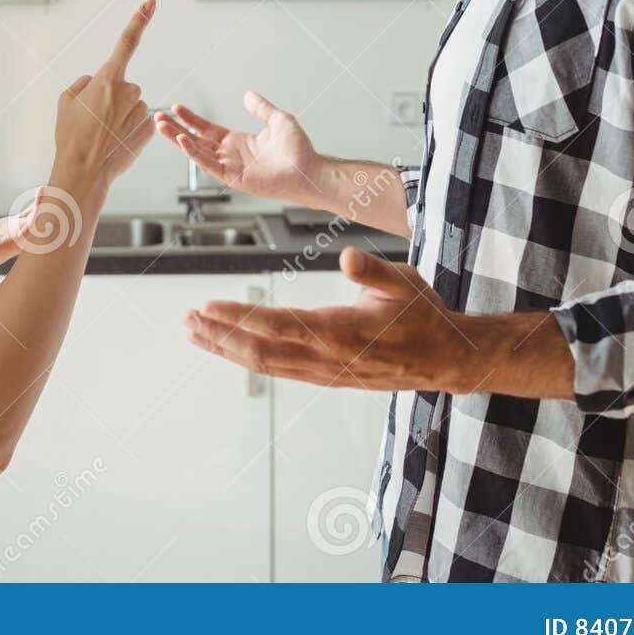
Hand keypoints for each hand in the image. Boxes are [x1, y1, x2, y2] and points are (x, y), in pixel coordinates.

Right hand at [52, 0, 156, 200]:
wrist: (84, 171)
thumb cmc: (71, 136)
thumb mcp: (65, 102)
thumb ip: (83, 83)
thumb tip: (96, 81)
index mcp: (107, 80)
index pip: (127, 42)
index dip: (140, 20)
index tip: (152, 2)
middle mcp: (129, 91)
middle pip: (122, 86)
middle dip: (111, 98)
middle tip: (93, 120)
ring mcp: (141, 110)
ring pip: (131, 106)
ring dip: (119, 116)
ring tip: (102, 135)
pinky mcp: (149, 128)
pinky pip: (138, 121)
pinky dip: (128, 129)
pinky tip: (115, 142)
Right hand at [154, 91, 321, 202]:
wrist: (308, 170)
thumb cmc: (298, 150)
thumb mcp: (278, 120)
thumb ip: (261, 108)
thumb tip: (248, 94)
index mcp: (238, 142)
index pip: (207, 129)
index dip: (191, 119)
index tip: (176, 108)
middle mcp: (231, 155)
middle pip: (196, 140)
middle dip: (176, 129)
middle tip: (158, 118)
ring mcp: (230, 167)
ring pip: (197, 152)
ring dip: (179, 139)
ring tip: (162, 126)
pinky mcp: (233, 178)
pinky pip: (209, 165)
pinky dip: (195, 154)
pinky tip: (184, 141)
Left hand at [183, 247, 469, 391]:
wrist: (446, 359)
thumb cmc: (424, 315)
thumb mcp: (404, 283)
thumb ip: (373, 271)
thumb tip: (347, 257)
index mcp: (341, 332)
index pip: (277, 325)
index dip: (239, 317)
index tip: (207, 306)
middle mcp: (327, 358)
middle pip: (260, 351)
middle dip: (219, 335)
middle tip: (187, 319)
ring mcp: (325, 372)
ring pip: (265, 364)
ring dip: (227, 348)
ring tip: (196, 332)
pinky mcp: (326, 377)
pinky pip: (279, 369)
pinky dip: (248, 358)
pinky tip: (231, 348)